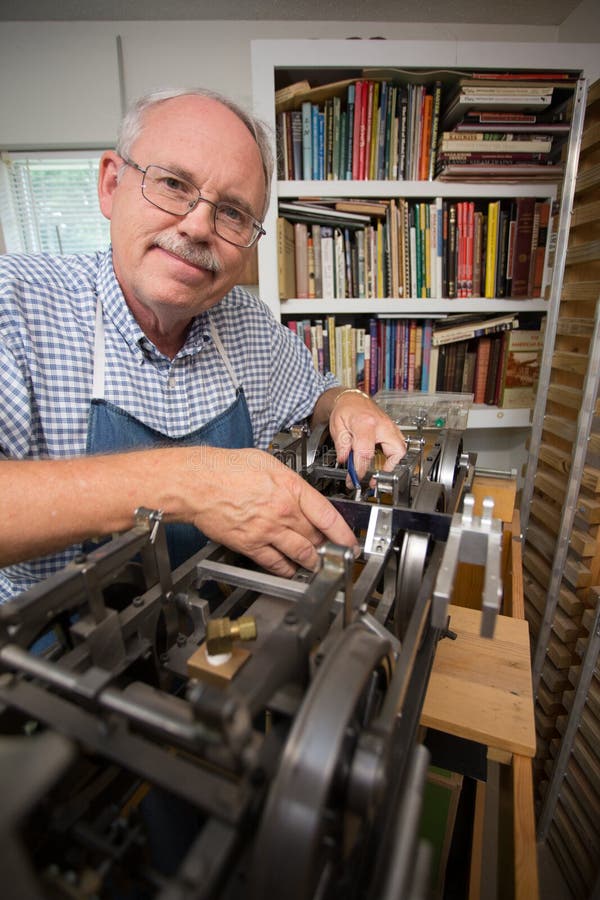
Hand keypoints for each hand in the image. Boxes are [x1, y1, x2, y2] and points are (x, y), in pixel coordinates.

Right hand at [185, 447, 357, 576]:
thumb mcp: (267, 462)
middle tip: (333, 551)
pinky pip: (275, 563)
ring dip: (312, 561)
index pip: (327, 515)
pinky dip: (287, 569)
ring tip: (318, 564)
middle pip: (316, 536)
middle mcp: (282, 511)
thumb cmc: (226, 468)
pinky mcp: (250, 544)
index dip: (343, 533)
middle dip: (327, 546)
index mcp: (290, 488)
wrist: (198, 482)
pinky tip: (292, 569)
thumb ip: (288, 481)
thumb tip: (301, 492)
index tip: (350, 541)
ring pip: (301, 553)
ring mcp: (267, 530)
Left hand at [327, 389, 406, 480]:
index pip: (366, 452)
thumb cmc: (345, 410)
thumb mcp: (337, 427)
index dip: (360, 469)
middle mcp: (382, 425)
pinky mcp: (393, 430)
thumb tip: (345, 461)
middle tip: (373, 477)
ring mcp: (390, 427)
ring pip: (401, 450)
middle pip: (395, 452)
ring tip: (378, 470)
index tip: (354, 478)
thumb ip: (341, 445)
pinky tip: (381, 460)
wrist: (353, 399)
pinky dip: (393, 456)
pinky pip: (399, 446)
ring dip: (391, 463)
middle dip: (385, 469)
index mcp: (365, 424)